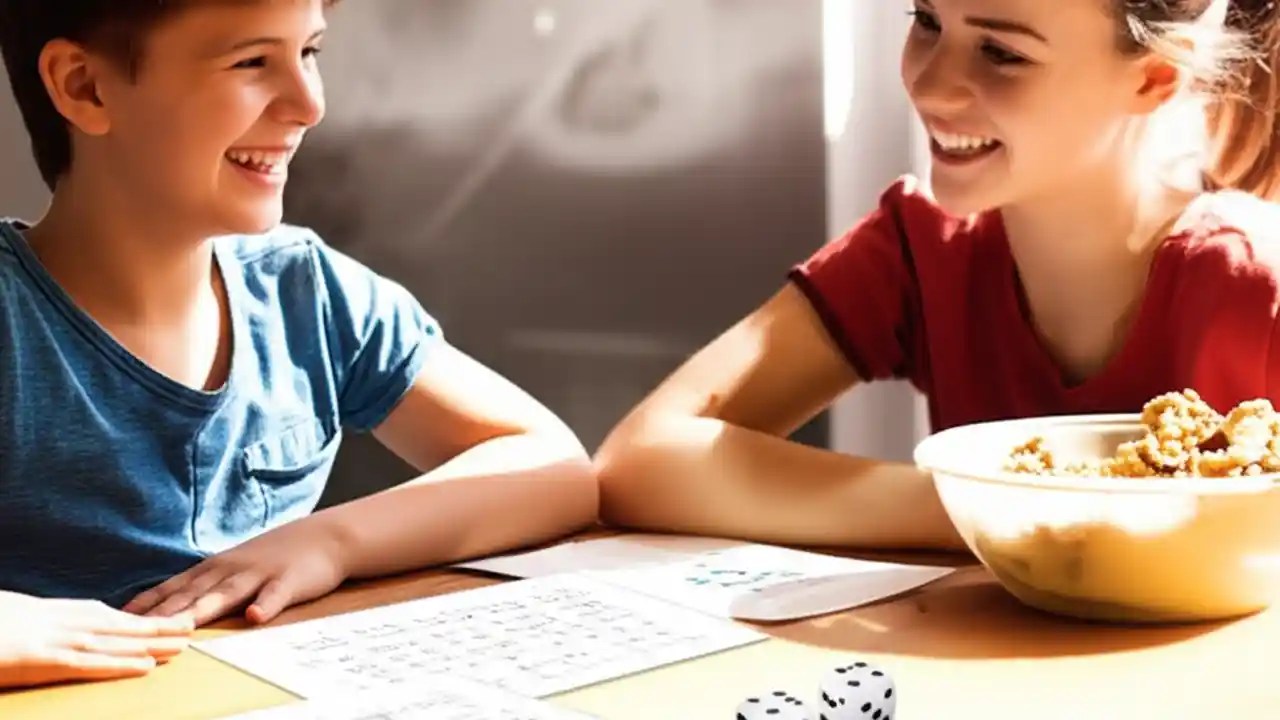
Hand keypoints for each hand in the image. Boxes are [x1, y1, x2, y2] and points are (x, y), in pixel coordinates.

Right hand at [0, 593, 192, 689]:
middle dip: (162, 628)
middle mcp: (73, 623)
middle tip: (194, 629)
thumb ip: (57, 622)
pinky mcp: (52, 661)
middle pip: (127, 626)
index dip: (148, 618)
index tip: (173, 618)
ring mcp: (65, 641)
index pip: (117, 615)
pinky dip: (123, 664)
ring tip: (184, 646)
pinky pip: (95, 664)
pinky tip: (147, 667)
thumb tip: (71, 627)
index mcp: (68, 611)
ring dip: (154, 645)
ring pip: (120, 643)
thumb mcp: (30, 616)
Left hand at [123, 516, 349, 626]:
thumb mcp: (237, 565)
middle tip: (137, 632)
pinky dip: (265, 605)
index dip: (146, 604)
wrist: (325, 537)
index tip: (116, 620)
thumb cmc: (277, 556)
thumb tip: (170, 603)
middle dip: (163, 614)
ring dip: (203, 610)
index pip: (173, 587)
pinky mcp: (289, 582)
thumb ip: (207, 584)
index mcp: (216, 568)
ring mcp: (260, 575)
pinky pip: (276, 595)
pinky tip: (255, 617)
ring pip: (227, 595)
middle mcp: (231, 570)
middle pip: (192, 595)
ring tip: (183, 628)